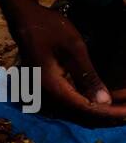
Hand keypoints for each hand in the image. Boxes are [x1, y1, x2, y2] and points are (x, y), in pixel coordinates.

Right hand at [13, 1, 125, 123]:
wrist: (26, 24)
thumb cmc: (50, 29)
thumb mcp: (74, 48)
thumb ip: (88, 76)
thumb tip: (104, 102)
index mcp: (52, 90)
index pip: (86, 110)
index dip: (109, 114)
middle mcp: (47, 102)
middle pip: (83, 117)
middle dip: (109, 117)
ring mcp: (47, 101)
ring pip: (79, 115)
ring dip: (102, 114)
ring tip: (123, 110)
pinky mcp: (50, 97)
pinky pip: (73, 108)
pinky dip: (92, 107)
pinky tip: (107, 104)